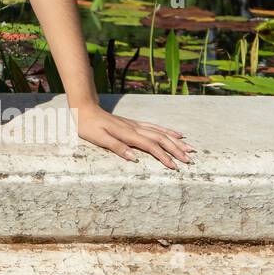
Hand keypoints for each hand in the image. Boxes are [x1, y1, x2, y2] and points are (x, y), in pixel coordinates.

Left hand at [73, 105, 195, 169]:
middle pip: (160, 139)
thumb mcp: (98, 138)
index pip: (150, 146)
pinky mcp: (133, 124)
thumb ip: (116, 147)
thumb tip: (134, 158)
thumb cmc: (88, 126)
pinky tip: (176, 134)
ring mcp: (135, 125)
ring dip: (175, 141)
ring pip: (160, 132)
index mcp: (127, 134)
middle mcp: (135, 128)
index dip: (163, 157)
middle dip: (176, 150)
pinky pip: (155, 127)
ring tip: (190, 149)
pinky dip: (167, 131)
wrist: (83, 108)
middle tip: (190, 160)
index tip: (174, 167)